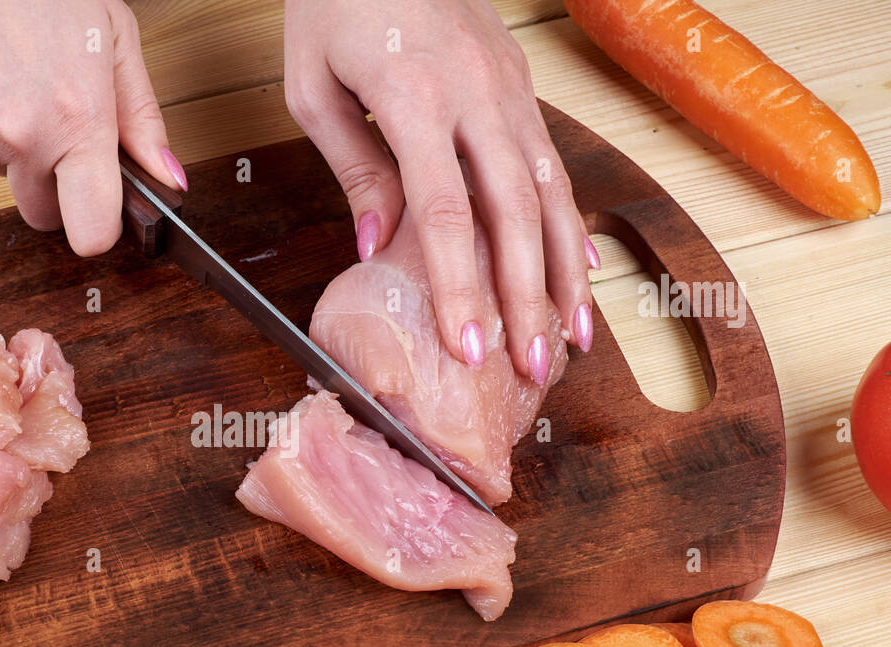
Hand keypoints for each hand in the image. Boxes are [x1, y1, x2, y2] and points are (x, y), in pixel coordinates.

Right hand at [0, 0, 186, 256]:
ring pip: (6, 176)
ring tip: (22, 82)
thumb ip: (142, 118)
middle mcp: (19, 137)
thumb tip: (168, 177)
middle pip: (44, 215)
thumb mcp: (115, 36)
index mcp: (75, 120)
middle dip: (58, 188)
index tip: (106, 209)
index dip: (101, 227)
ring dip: (19, 149)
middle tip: (64, 131)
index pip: (91, 233)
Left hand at [284, 0, 594, 380]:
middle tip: (535, 366)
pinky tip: (576, 267)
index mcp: (416, 98)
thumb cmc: (335, 1)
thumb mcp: (313, 86)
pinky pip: (552, 162)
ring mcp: (508, 88)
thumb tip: (375, 246)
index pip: (444, 214)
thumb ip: (353, 167)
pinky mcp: (519, 84)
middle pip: (513, 214)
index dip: (460, 287)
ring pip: (550, 191)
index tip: (467, 347)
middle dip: (526, 299)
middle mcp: (477, 95)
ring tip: (574, 336)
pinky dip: (567, 221)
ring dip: (563, 271)